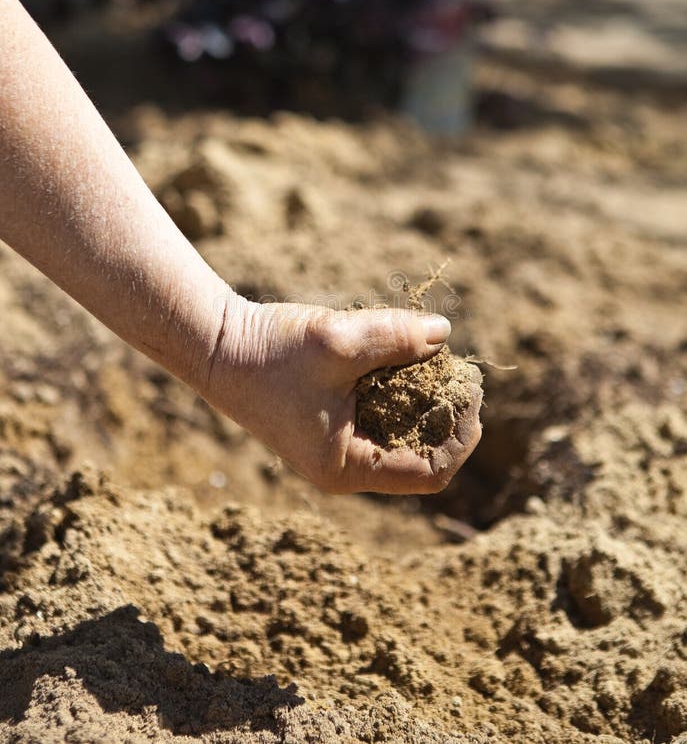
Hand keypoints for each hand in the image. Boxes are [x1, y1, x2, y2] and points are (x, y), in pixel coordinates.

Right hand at [204, 291, 482, 493]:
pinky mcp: (330, 422)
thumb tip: (444, 333)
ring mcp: (336, 445)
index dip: (461, 436)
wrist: (215, 347)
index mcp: (347, 468)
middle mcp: (344, 466)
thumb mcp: (338, 342)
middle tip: (460, 372)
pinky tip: (402, 357)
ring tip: (435, 360)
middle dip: (446, 415)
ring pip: (401, 435)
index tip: (470, 390)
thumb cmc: (269, 353)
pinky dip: (399, 391)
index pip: (429, 472)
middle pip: (420, 456)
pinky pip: (380, 417)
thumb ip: (395, 338)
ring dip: (424, 401)